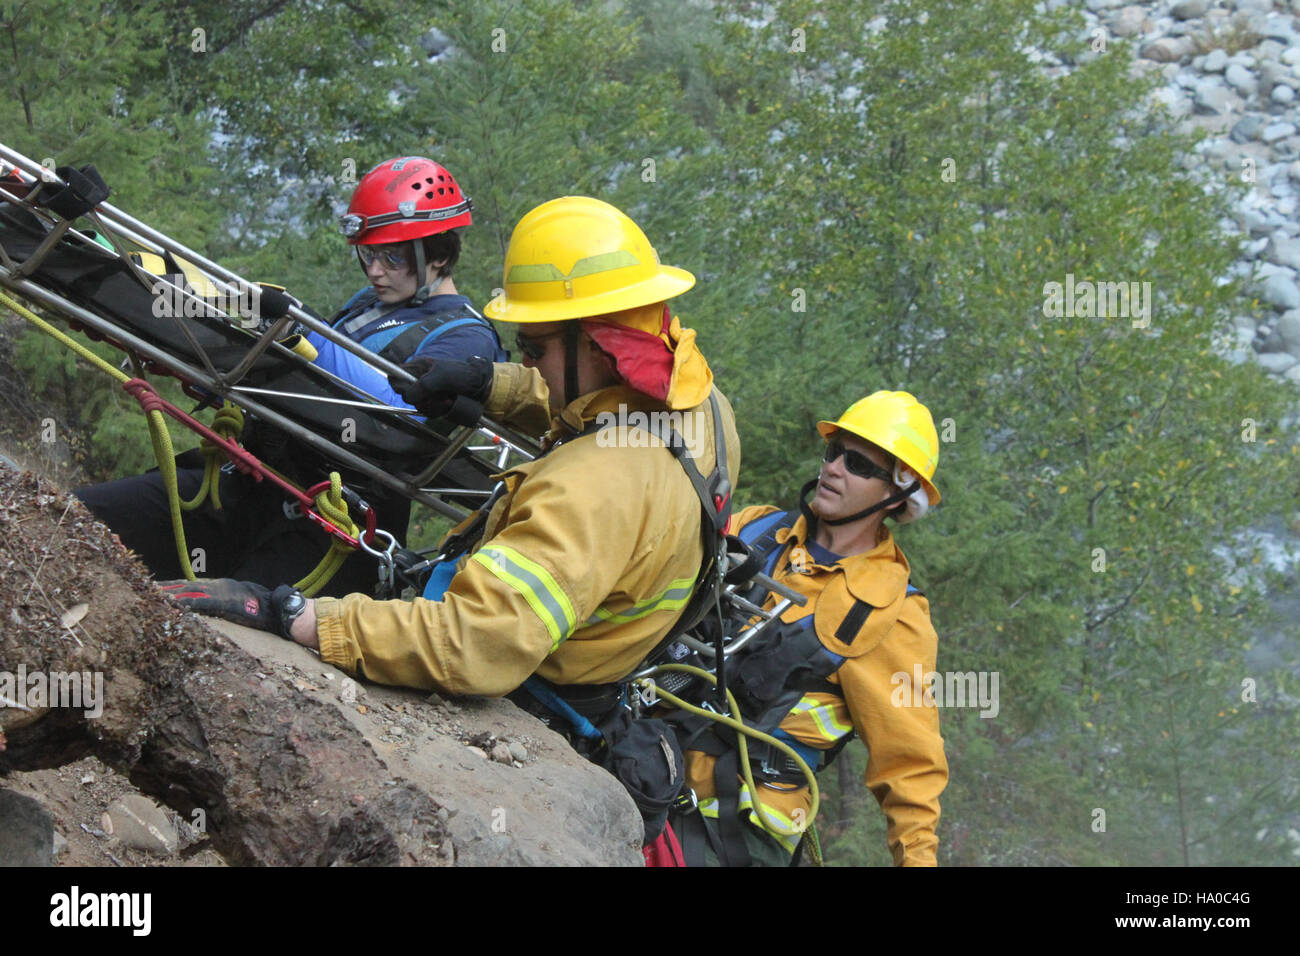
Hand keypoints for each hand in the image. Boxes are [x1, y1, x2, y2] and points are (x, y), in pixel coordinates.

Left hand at [158, 579, 305, 639]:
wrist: (279, 608)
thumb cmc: (264, 608)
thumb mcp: (240, 603)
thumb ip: (224, 604)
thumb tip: (211, 610)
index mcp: (219, 587)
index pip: (189, 586)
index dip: (171, 586)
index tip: (151, 587)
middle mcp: (216, 586)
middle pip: (183, 586)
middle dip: (162, 587)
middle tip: (140, 588)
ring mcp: (220, 593)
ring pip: (188, 592)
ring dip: (168, 594)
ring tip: (148, 595)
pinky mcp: (224, 602)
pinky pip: (201, 602)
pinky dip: (185, 602)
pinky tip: (171, 605)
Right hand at [389, 356, 492, 422]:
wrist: (483, 387)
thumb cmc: (464, 374)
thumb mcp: (442, 375)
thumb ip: (423, 385)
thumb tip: (407, 397)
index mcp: (418, 368)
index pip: (395, 377)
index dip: (399, 386)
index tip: (411, 391)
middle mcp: (420, 381)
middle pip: (406, 396)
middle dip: (423, 399)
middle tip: (438, 395)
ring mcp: (428, 393)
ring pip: (419, 406)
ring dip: (435, 406)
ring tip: (449, 399)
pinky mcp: (436, 404)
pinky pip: (430, 413)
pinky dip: (440, 411)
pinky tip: (450, 404)